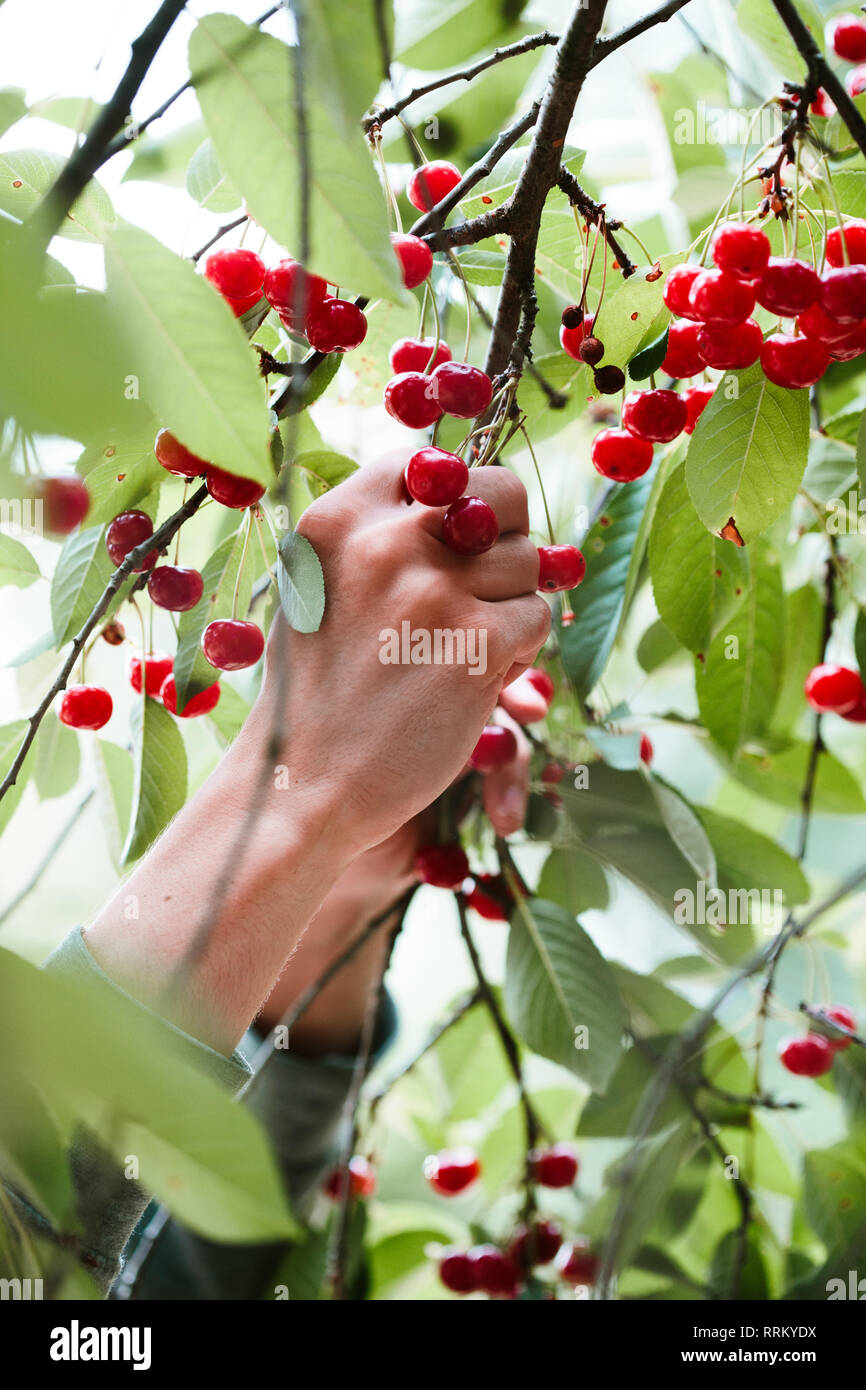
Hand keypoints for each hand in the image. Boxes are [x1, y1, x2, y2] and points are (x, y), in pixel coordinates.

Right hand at [243, 451, 549, 862]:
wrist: (303, 785)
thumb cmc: (315, 696)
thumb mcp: (317, 590)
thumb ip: (375, 540)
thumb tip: (464, 508)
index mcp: (338, 518)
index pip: (431, 463)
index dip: (460, 499)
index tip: (454, 541)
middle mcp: (387, 540)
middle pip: (501, 495)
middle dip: (507, 541)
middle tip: (483, 590)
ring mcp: (433, 589)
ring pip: (527, 563)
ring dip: (511, 606)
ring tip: (464, 650)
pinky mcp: (476, 642)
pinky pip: (535, 618)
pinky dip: (519, 653)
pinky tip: (475, 682)